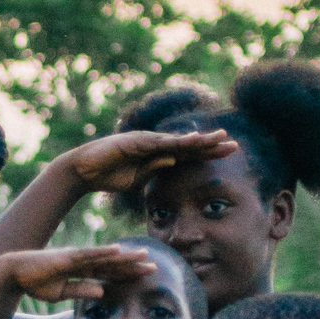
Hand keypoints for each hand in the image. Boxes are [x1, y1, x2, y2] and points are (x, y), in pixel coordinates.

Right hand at [0, 242, 162, 304]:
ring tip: (144, 255)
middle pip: (113, 264)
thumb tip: (102, 292)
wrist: (14, 273)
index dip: (128, 274)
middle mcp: (82, 261)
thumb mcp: (62, 292)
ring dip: (125, 257)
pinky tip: (118, 250)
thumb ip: (81, 290)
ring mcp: (75, 257)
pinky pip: (88, 255)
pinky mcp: (67, 257)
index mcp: (82, 271)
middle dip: (133, 266)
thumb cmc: (36, 282)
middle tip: (155, 267)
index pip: (110, 273)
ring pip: (105, 258)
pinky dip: (103, 252)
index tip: (145, 276)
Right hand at [60, 126, 232, 192]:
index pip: (189, 154)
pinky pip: (161, 142)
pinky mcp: (137, 141)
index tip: (229, 153)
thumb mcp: (138, 181)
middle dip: (212, 145)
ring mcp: (147, 141)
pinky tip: (194, 140)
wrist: (84, 171)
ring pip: (179, 141)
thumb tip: (172, 162)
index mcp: (159, 156)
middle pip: (189, 145)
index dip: (209, 153)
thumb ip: (155, 171)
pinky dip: (178, 141)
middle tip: (235, 144)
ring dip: (201, 140)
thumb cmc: (109, 177)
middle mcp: (156, 145)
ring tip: (221, 137)